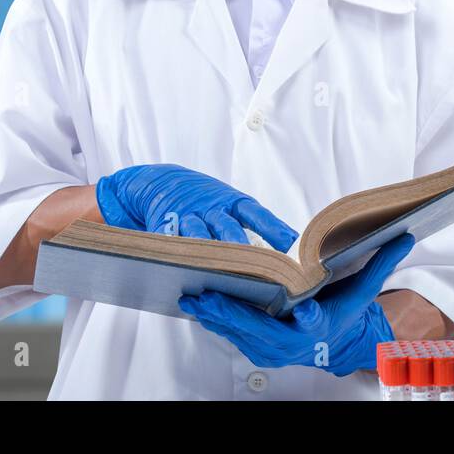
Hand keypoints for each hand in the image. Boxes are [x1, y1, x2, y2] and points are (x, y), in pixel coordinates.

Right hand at [96, 163, 297, 250]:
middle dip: (242, 246)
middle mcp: (212, 209)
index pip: (257, 214)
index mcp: (234, 202)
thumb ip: (251, 224)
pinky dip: (176, 256)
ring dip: (210, 252)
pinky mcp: (165, 227)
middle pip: (228, 227)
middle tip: (255, 265)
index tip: (290, 244)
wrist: (163, 182)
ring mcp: (188, 217)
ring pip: (199, 235)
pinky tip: (181, 270)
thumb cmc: (207, 201)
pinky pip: (171, 242)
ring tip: (220, 271)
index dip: (273, 228)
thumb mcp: (230, 203)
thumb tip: (286, 249)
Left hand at [179, 232, 415, 376]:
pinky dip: (214, 320)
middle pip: (262, 331)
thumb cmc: (345, 314)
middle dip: (234, 314)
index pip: (316, 321)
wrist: (334, 346)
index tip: (304, 308)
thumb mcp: (363, 290)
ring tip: (194, 296)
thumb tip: (406, 235)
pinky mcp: (256, 351)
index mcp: (321, 325)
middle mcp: (294, 343)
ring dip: (215, 317)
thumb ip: (380, 264)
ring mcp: (272, 351)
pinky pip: (231, 335)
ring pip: (239, 335)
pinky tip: (196, 303)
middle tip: (210, 295)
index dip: (310, 316)